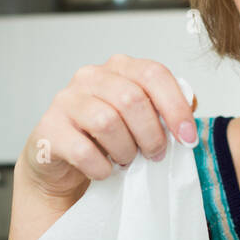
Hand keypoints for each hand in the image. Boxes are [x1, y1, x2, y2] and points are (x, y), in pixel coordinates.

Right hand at [18, 55, 197, 204]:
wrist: (64, 162)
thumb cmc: (108, 138)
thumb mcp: (143, 120)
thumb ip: (168, 107)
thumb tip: (191, 102)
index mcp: (119, 68)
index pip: (154, 74)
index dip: (175, 107)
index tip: (188, 138)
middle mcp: (90, 77)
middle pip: (132, 99)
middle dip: (151, 134)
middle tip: (155, 155)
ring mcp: (66, 100)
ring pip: (107, 122)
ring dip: (125, 150)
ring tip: (126, 161)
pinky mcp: (48, 129)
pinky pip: (83, 150)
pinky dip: (101, 168)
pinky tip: (104, 171)